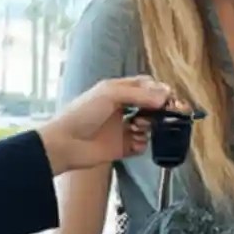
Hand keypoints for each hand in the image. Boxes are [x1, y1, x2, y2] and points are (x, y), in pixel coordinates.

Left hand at [37, 75, 170, 175]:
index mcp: (118, 92)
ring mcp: (122, 128)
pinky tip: (135, 140)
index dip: (158, 90)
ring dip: (150, 125)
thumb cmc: (81, 114)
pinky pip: (142, 145)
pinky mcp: (122, 147)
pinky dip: (142, 143)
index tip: (169, 97)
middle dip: (160, 109)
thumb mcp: (110, 94)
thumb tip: (165, 96)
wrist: (65, 144)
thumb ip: (139, 94)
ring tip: (139, 126)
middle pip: (150, 106)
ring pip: (149, 126)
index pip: (145, 86)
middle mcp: (122, 109)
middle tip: (167, 112)